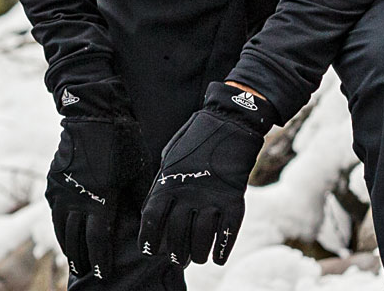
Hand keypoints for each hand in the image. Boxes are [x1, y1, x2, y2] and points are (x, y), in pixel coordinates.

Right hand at [47, 114, 143, 279]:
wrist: (94, 116)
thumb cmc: (123, 144)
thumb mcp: (138, 174)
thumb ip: (141, 203)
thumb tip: (150, 225)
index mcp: (100, 198)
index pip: (97, 240)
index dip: (99, 260)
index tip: (102, 274)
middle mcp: (76, 198)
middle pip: (75, 239)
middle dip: (82, 258)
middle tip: (87, 272)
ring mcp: (62, 190)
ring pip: (60, 228)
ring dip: (68, 246)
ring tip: (75, 260)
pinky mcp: (54, 182)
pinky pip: (54, 212)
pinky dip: (59, 227)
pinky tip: (65, 234)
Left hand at [138, 82, 275, 265]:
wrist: (229, 123)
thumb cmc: (195, 140)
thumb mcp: (169, 158)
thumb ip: (160, 185)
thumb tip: (151, 213)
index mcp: (168, 181)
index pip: (153, 219)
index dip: (149, 239)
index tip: (149, 251)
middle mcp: (188, 193)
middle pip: (177, 234)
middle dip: (175, 252)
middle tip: (177, 260)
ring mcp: (212, 197)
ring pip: (201, 238)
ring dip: (197, 254)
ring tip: (196, 259)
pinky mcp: (234, 199)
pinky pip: (228, 232)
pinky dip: (223, 248)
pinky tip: (218, 258)